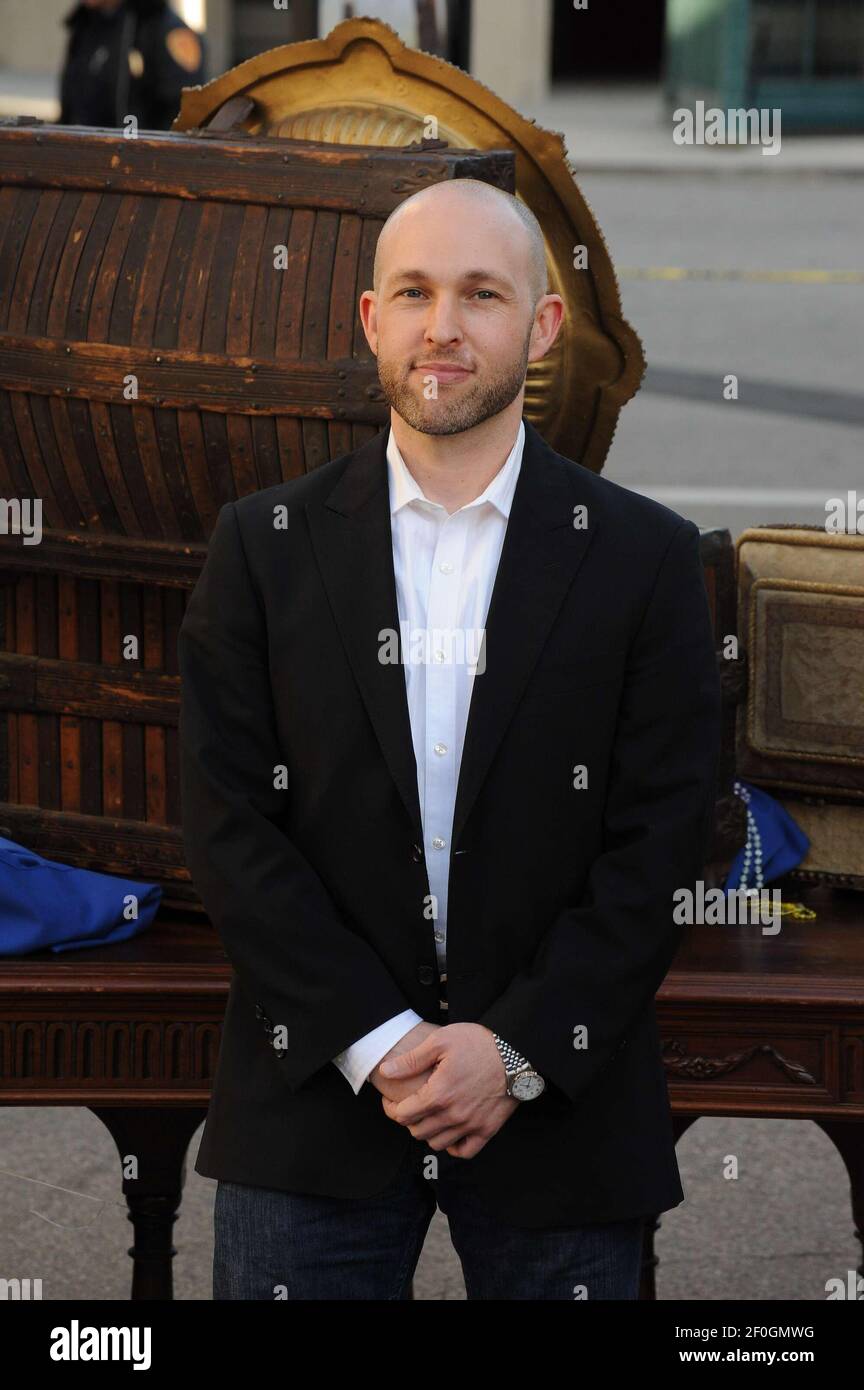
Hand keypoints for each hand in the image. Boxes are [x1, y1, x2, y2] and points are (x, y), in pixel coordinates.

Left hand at [377, 1022, 519, 1158]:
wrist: (516, 1051)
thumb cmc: (478, 1043)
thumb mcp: (440, 1041)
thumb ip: (411, 1060)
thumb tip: (385, 1071)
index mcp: (438, 1094)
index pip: (403, 1115)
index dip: (390, 1108)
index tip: (390, 1100)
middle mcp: (453, 1115)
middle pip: (417, 1132)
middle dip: (407, 1120)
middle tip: (408, 1107)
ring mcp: (471, 1125)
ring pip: (437, 1144)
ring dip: (428, 1133)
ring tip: (428, 1117)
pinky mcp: (488, 1129)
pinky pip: (464, 1152)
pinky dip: (453, 1147)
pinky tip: (450, 1131)